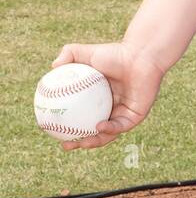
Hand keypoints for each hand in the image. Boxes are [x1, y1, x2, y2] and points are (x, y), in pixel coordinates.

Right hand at [48, 42, 167, 150]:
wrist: (141, 54)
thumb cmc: (116, 52)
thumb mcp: (88, 52)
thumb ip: (69, 54)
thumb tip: (52, 67)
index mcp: (100, 99)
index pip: (82, 119)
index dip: (69, 127)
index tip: (52, 130)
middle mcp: (112, 109)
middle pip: (93, 132)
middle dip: (79, 142)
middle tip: (66, 145)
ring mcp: (124, 113)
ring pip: (108, 134)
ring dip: (94, 142)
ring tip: (81, 143)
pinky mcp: (137, 115)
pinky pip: (121, 126)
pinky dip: (110, 129)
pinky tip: (98, 127)